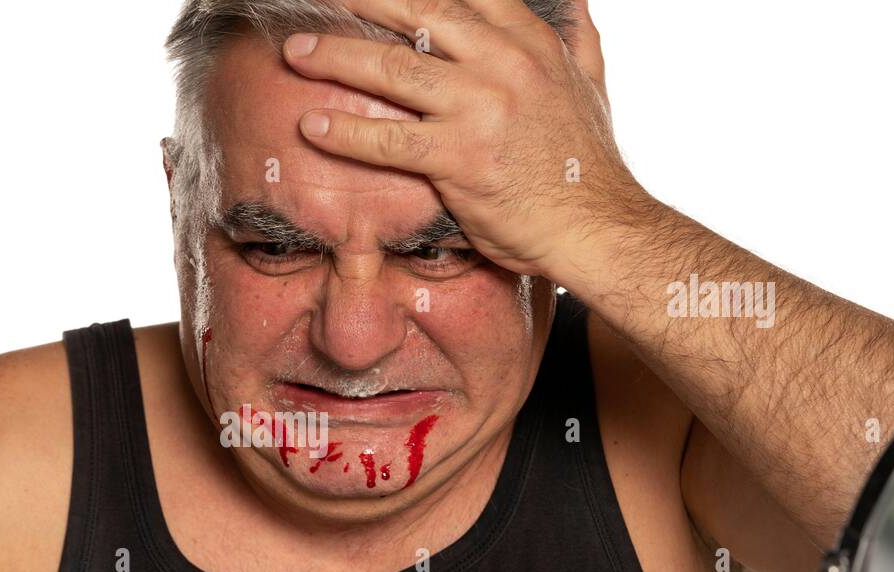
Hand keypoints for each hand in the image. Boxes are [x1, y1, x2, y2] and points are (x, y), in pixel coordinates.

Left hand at [281, 0, 650, 277]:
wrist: (598, 226)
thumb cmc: (588, 164)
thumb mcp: (592, 84)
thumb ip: (578, 38)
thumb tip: (577, 3)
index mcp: (531, 40)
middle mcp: (503, 62)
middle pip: (418, 12)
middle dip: (360, 0)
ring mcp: (480, 107)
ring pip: (392, 69)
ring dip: (335, 57)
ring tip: (295, 52)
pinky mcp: (459, 157)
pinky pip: (388, 139)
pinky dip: (345, 131)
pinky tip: (311, 126)